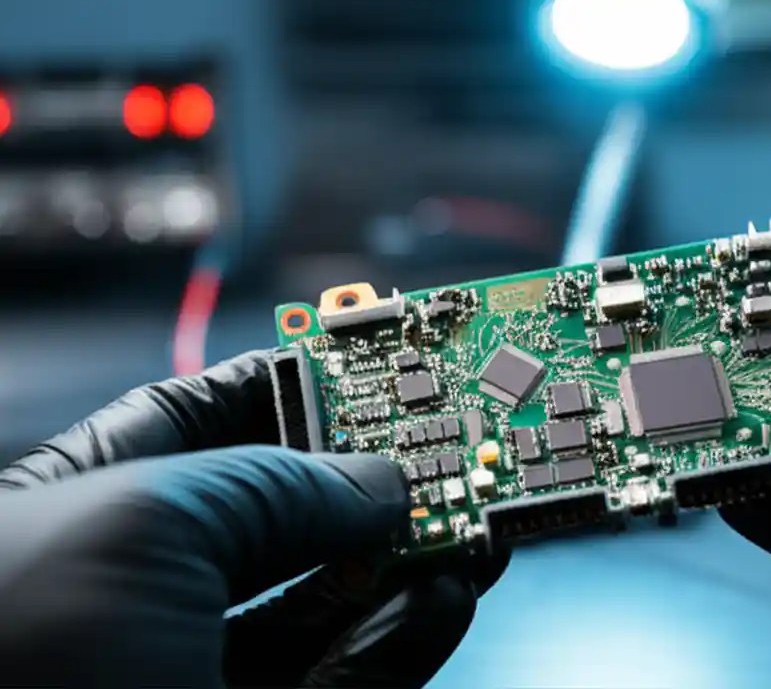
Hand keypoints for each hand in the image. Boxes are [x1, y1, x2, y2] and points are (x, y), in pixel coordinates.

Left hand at [0, 352, 506, 686]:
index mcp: (67, 520)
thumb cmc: (20, 669)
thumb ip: (272, 483)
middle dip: (371, 472)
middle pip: (280, 512)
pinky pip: (353, 681)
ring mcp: (197, 678)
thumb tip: (374, 478)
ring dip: (412, 554)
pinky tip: (444, 594)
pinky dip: (406, 637)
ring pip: (331, 600)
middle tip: (451, 436)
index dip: (288, 384)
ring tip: (476, 513)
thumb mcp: (142, 526)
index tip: (375, 362)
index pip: (191, 422)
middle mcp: (132, 598)